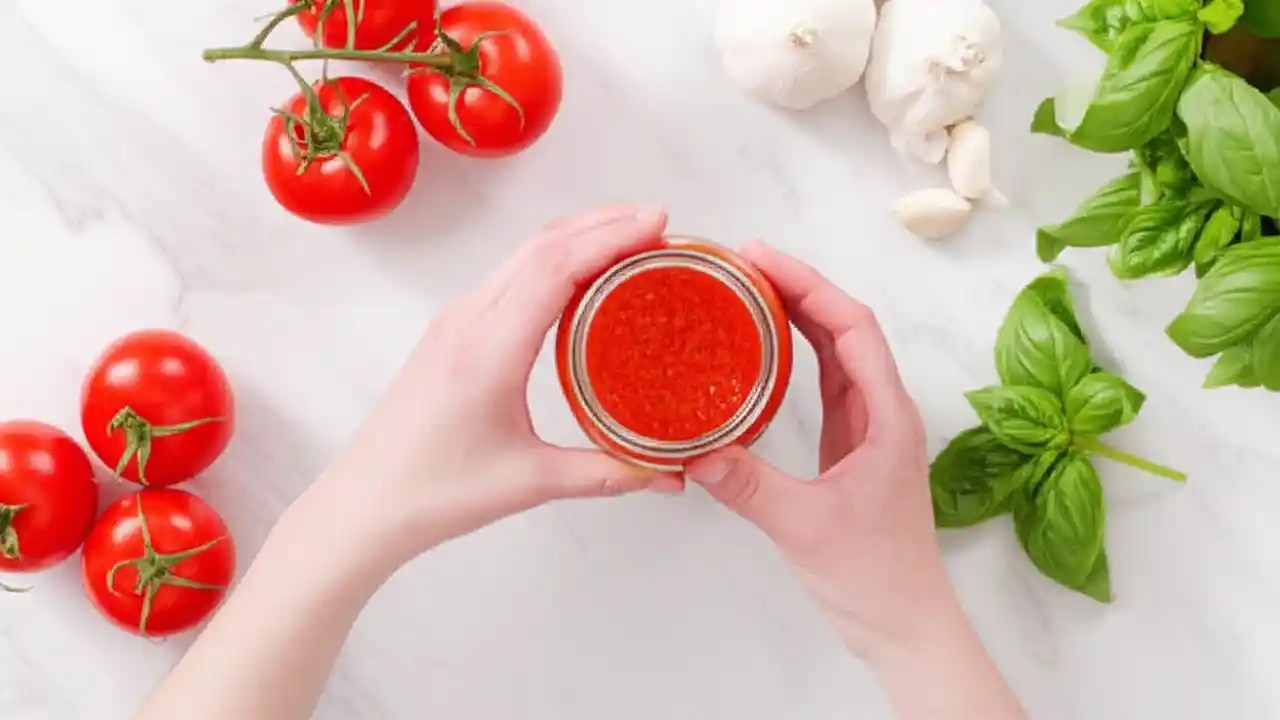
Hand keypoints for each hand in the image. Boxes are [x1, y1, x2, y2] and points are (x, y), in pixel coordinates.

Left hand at [313, 204, 680, 569]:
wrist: (365, 504)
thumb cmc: (434, 491)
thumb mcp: (531, 482)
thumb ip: (606, 473)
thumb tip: (666, 471)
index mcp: (487, 348)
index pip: (555, 266)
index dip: (609, 237)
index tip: (656, 222)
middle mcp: (467, 321)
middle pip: (541, 245)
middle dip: (601, 223)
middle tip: (656, 221)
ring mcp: (455, 322)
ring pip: (521, 256)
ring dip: (576, 237)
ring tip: (628, 237)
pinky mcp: (450, 333)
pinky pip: (508, 278)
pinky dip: (551, 261)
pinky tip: (579, 277)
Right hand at [686, 242, 1022, 718]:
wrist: (904, 622)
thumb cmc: (874, 577)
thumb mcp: (805, 528)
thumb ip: (751, 488)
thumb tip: (696, 451)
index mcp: (887, 416)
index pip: (852, 328)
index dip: (809, 285)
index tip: (761, 259)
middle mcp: (883, 411)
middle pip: (846, 328)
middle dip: (799, 288)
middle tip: (743, 264)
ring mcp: (869, 429)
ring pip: (836, 352)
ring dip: (799, 315)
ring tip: (749, 289)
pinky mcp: (852, 449)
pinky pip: (825, 384)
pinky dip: (796, 355)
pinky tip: (764, 348)